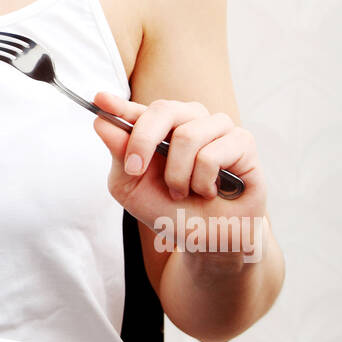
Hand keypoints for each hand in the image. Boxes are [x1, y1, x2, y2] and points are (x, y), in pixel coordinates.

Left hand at [91, 93, 267, 260]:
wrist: (208, 241)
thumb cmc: (170, 211)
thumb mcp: (133, 188)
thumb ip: (119, 155)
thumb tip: (101, 123)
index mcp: (160, 128)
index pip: (138, 110)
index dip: (119, 104)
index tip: (99, 99)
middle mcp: (189, 120)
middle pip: (163, 110)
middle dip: (143, 141)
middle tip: (136, 170)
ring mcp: (217, 127)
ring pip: (187, 135)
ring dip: (178, 175)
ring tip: (184, 192)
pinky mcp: (242, 142)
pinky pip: (212, 153)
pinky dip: (203, 181)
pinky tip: (210, 191)